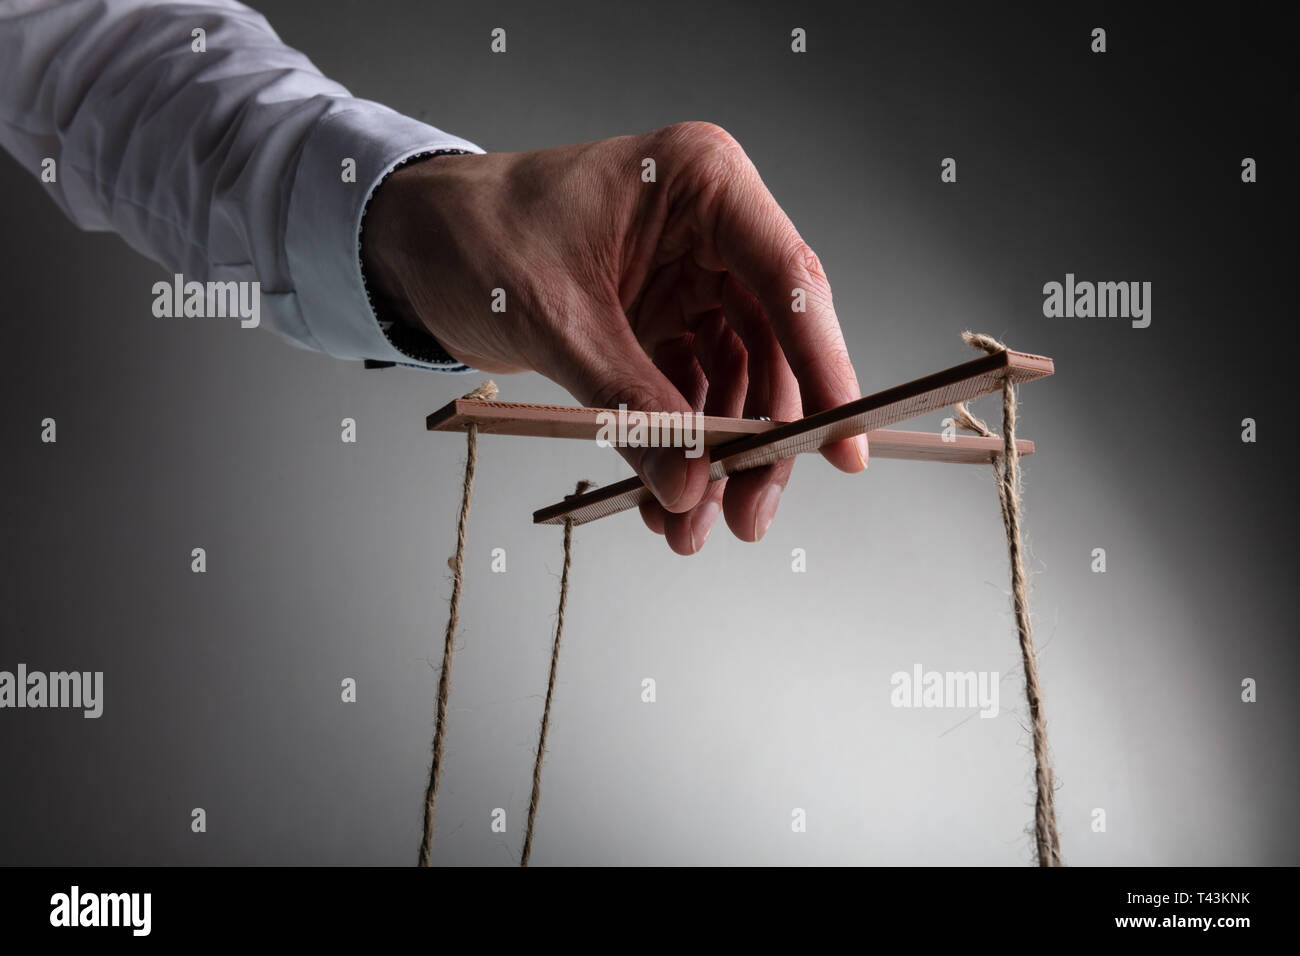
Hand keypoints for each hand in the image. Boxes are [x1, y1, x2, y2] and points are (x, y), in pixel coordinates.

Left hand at [362, 122, 867, 553]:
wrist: (408, 243)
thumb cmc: (473, 235)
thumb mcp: (558, 321)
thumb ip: (631, 406)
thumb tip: (690, 489)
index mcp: (701, 182)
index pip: (790, 281)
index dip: (826, 370)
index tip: (843, 448)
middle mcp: (709, 227)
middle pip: (773, 345)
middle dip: (759, 440)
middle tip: (747, 517)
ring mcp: (688, 277)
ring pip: (735, 382)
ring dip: (717, 458)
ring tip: (690, 527)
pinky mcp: (660, 321)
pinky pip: (690, 394)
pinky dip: (680, 448)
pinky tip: (665, 499)